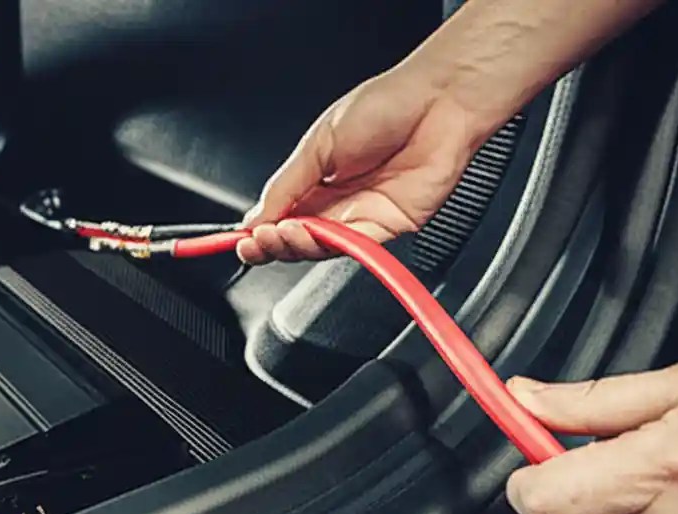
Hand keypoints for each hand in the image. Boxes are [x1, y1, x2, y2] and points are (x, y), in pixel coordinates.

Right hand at [237, 69, 488, 264]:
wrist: (437, 102)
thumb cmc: (387, 106)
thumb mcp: (318, 144)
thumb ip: (287, 185)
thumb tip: (256, 217)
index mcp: (316, 180)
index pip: (280, 217)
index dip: (259, 231)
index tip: (240, 238)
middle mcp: (338, 203)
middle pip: (297, 239)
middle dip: (272, 244)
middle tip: (256, 241)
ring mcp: (362, 217)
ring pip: (322, 248)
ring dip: (297, 245)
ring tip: (282, 232)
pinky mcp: (388, 227)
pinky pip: (355, 247)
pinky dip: (331, 246)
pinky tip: (314, 235)